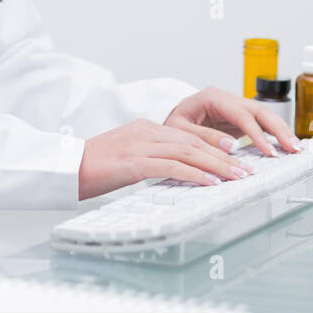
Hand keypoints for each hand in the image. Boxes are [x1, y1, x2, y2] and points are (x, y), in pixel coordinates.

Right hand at [77, 119, 251, 200]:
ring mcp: (141, 145)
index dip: (214, 146)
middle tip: (246, 170)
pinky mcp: (134, 162)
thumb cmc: (93, 167)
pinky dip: (195, 174)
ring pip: (189, 152)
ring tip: (237, 177)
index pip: (188, 136)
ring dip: (217, 166)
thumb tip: (173, 172)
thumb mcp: (126, 157)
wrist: (67, 167)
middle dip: (224, 156)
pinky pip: (173, 167)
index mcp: (146, 129)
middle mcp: (147, 132)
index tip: (235, 157)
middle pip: (194, 142)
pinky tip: (210, 183)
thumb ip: (149, 158)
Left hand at [163, 86, 301, 157]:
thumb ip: (204, 136)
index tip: (268, 151)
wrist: (169, 120)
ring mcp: (234, 106)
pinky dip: (274, 133)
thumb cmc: (172, 123)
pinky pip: (260, 123)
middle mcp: (226, 98)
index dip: (256, 133)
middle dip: (278, 129)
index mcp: (212, 97)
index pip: (241, 114)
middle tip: (293, 148)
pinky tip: (286, 144)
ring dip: (281, 131)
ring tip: (296, 148)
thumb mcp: (179, 131)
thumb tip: (231, 145)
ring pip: (264, 115)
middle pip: (258, 110)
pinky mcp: (239, 117)